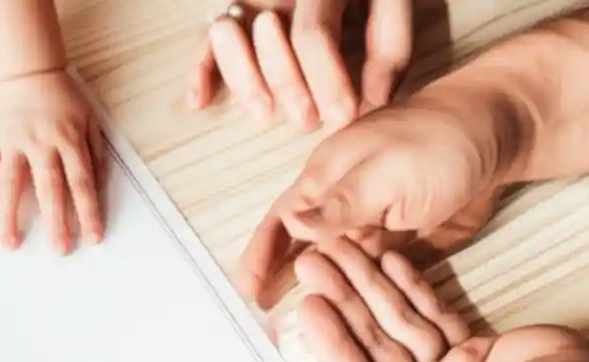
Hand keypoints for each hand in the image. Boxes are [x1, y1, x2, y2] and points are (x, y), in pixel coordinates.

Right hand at [0, 70, 106, 254]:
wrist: (27, 68)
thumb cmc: (62, 96)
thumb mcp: (90, 118)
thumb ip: (96, 153)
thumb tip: (98, 187)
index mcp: (67, 139)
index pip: (81, 182)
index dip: (88, 211)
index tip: (93, 237)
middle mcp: (40, 143)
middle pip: (49, 188)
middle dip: (56, 222)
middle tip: (60, 250)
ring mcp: (13, 141)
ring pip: (11, 183)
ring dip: (10, 216)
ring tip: (10, 244)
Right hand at [191, 0, 411, 130]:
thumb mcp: (391, 3)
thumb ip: (389, 46)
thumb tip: (372, 99)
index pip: (313, 33)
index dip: (326, 79)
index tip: (343, 118)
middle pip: (267, 36)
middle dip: (287, 86)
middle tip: (306, 123)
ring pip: (226, 34)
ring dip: (243, 81)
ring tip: (262, 116)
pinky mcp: (230, 14)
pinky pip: (201, 41)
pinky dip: (198, 71)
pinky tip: (199, 102)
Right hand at [238, 84, 513, 306]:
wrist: (503, 131)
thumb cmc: (441, 139)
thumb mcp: (387, 172)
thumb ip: (340, 204)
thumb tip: (290, 226)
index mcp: (326, 180)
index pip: (281, 223)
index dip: (260, 257)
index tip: (245, 291)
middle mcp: (342, 204)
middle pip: (302, 248)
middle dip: (280, 280)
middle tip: (261, 317)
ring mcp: (372, 222)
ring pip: (336, 264)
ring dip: (320, 291)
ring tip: (302, 326)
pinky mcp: (402, 238)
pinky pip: (372, 271)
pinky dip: (358, 290)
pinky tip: (350, 314)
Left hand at [296, 238, 588, 361]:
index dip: (333, 347)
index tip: (308, 308)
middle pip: (372, 349)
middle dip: (342, 307)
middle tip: (312, 265)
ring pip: (396, 325)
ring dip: (367, 289)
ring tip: (338, 251)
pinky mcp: (471, 352)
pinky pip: (430, 314)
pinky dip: (408, 288)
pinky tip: (383, 260)